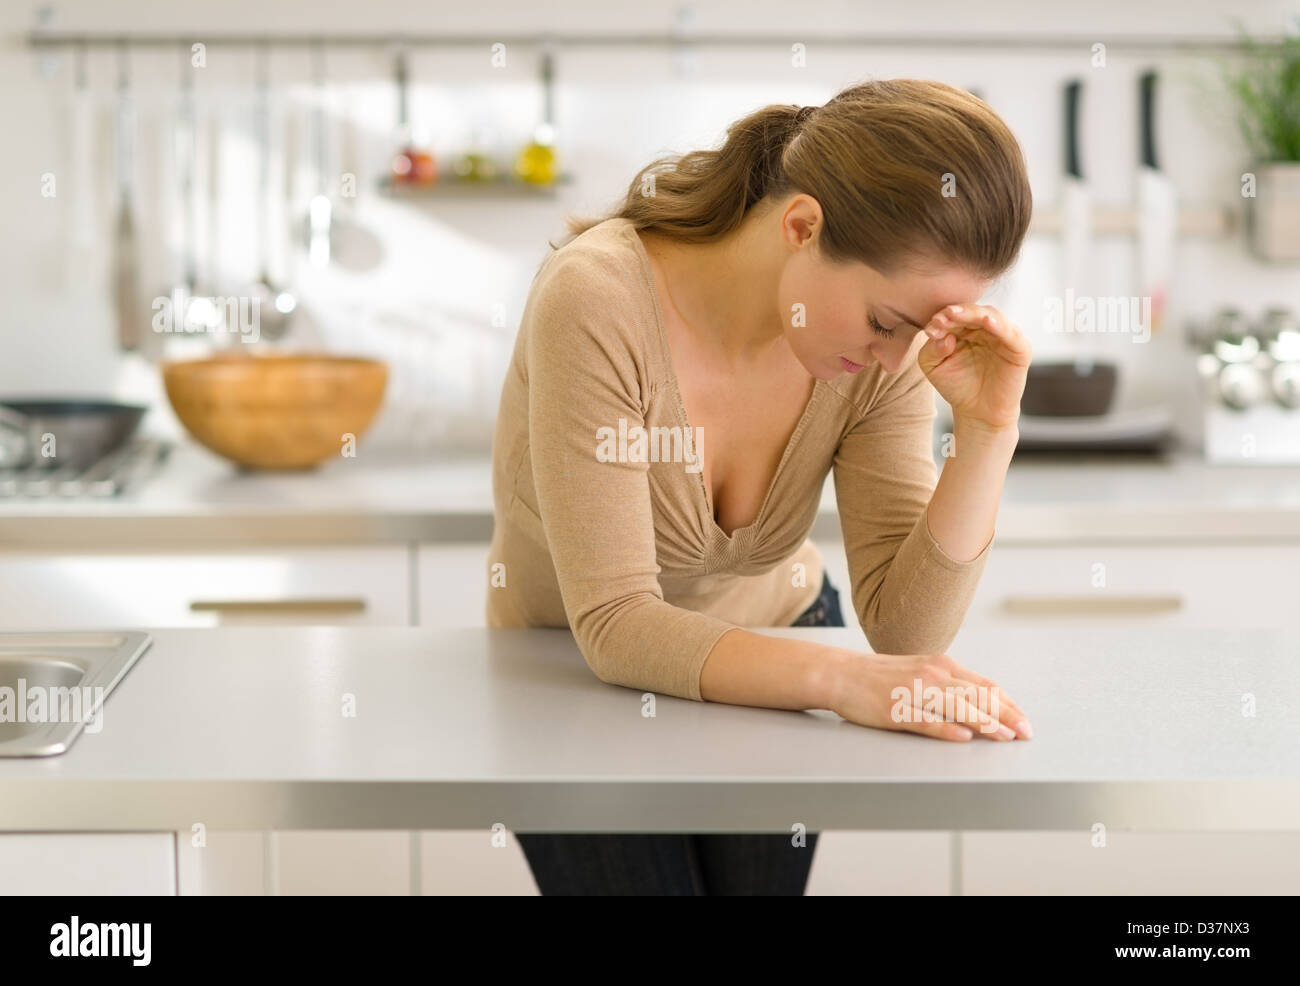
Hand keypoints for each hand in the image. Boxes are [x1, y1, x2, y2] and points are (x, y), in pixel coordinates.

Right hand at [829, 650, 1032, 741]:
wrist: (841, 674)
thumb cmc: (880, 676)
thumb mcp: (920, 670)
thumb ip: (948, 683)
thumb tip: (979, 703)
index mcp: (940, 665)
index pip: (984, 685)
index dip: (1008, 704)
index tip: (1024, 719)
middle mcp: (931, 675)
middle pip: (978, 696)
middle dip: (1006, 715)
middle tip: (1026, 733)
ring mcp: (913, 693)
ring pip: (958, 707)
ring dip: (986, 723)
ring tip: (1005, 737)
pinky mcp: (896, 710)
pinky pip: (926, 720)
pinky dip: (947, 729)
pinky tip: (963, 738)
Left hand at [916, 304, 1031, 432]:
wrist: (978, 413)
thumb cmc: (957, 387)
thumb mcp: (934, 368)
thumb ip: (932, 350)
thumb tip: (944, 336)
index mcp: (965, 329)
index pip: (955, 315)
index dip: (943, 317)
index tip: (931, 327)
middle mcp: (985, 329)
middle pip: (972, 312)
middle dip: (958, 312)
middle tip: (945, 315)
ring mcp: (1003, 337)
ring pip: (991, 316)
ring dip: (975, 314)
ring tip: (959, 314)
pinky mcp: (1019, 349)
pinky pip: (1011, 334)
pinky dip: (1000, 325)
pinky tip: (987, 321)